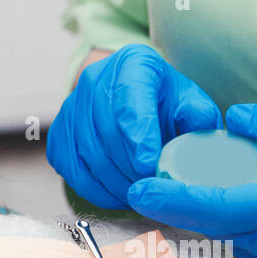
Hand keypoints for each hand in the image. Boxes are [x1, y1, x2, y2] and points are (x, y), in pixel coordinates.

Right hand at [46, 44, 223, 209]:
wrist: (129, 96)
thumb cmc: (164, 102)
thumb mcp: (189, 100)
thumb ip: (198, 114)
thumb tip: (197, 128)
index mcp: (132, 63)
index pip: (129, 99)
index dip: (137, 134)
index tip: (148, 164)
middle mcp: (94, 79)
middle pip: (105, 130)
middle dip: (129, 167)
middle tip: (151, 188)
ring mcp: (71, 104)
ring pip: (86, 152)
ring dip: (113, 182)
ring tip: (138, 194)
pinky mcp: (58, 131)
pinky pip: (69, 167)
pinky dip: (93, 188)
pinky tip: (116, 194)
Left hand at [126, 104, 256, 257]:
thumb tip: (233, 118)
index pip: (225, 208)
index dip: (176, 199)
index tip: (136, 188)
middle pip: (222, 230)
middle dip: (187, 203)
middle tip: (159, 172)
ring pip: (239, 245)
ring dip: (219, 217)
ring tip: (204, 182)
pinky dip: (247, 232)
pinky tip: (248, 204)